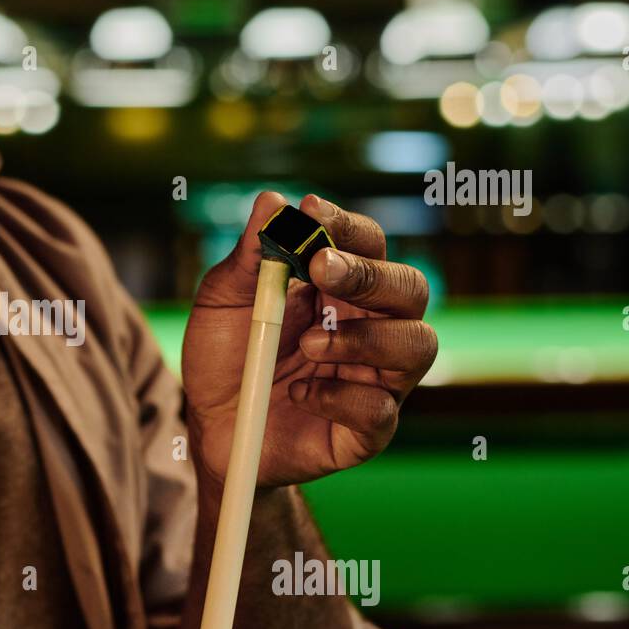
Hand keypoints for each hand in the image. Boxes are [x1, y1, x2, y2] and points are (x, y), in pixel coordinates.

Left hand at [182, 191, 437, 487]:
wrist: (211, 428)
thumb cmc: (225, 357)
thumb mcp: (223, 301)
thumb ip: (249, 256)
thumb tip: (272, 200)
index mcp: (341, 288)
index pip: (369, 244)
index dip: (347, 227)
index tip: (313, 214)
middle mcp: (372, 326)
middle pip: (410, 288)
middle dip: (371, 274)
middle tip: (322, 269)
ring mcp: (376, 377)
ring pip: (416, 345)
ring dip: (363, 337)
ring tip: (308, 345)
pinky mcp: (368, 429)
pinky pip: (380, 410)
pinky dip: (339, 398)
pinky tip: (299, 394)